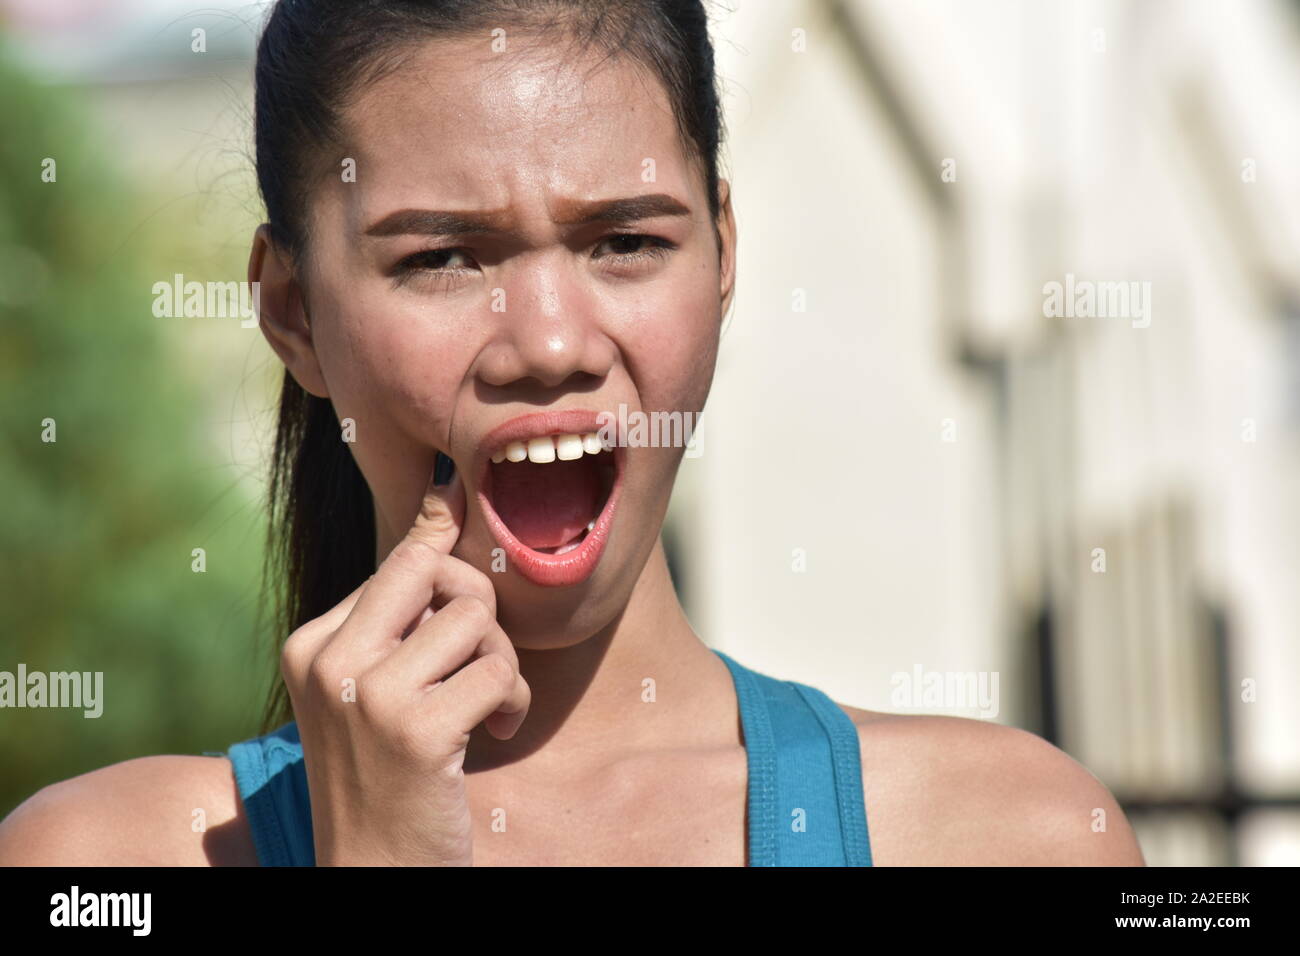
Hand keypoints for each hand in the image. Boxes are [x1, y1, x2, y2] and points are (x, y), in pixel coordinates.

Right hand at [279, 455, 529, 865]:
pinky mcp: (415, 730)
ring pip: (475, 617)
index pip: (403, 560)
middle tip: (482, 661)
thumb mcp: (379, 682)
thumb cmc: (388, 772)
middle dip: (479, 607)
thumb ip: (405, 601)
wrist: (372, 872)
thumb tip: (444, 494)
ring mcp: (366, 695)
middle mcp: (327, 660)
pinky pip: (496, 671)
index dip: (454, 572)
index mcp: (311, 643)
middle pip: (437, 571)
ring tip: (487, 707)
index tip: (473, 597)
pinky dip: (512, 701)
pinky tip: (492, 734)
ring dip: (502, 665)